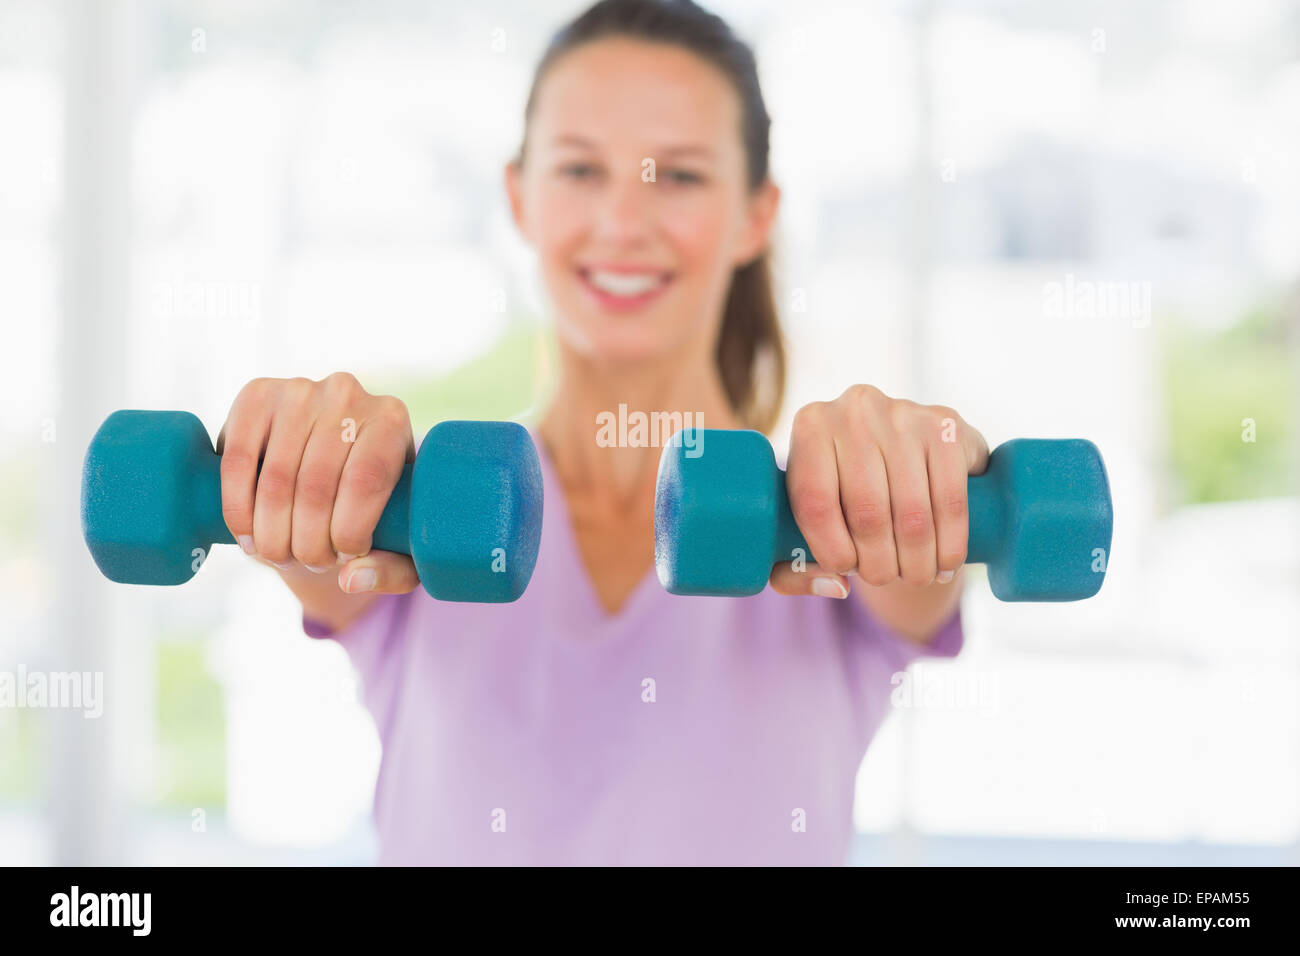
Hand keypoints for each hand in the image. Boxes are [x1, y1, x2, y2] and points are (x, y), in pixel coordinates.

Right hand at [216, 372, 419, 593]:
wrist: (332, 458)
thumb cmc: (376, 504)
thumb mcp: (401, 538)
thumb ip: (393, 569)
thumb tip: (351, 578)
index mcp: (392, 421)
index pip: (365, 481)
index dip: (348, 531)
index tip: (344, 557)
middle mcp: (348, 395)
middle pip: (317, 485)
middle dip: (308, 542)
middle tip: (309, 562)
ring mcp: (299, 391)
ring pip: (276, 479)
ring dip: (272, 533)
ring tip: (280, 555)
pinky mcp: (257, 395)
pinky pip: (238, 460)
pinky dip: (237, 509)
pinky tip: (248, 537)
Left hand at [770, 384, 988, 597]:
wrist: (910, 450)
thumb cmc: (846, 493)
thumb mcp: (810, 518)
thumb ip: (795, 566)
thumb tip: (836, 585)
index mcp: (810, 427)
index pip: (815, 502)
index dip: (831, 550)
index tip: (846, 571)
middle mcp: (854, 410)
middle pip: (867, 511)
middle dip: (878, 563)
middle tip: (884, 578)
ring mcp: (903, 413)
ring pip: (912, 513)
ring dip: (916, 562)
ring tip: (914, 576)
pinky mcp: (947, 426)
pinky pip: (950, 501)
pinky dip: (950, 544)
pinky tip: (945, 563)